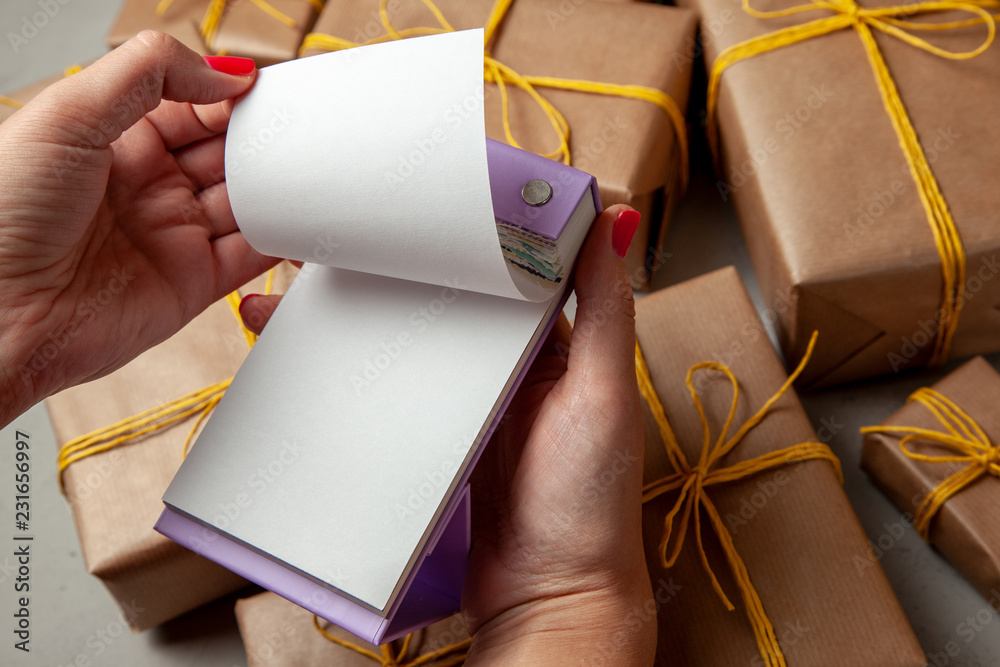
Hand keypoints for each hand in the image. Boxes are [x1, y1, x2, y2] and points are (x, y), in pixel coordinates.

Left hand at [0, 32, 275, 426]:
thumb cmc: (2, 218)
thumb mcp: (66, 114)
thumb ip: (148, 74)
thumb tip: (224, 72)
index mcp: (113, 140)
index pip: (190, 104)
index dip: (227, 93)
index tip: (264, 87)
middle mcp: (148, 186)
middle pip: (225, 151)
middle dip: (260, 138)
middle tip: (296, 127)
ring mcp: (173, 234)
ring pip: (247, 200)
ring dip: (277, 184)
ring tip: (308, 168)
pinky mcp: (194, 283)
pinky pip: (253, 254)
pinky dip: (284, 237)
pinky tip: (302, 216)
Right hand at [239, 206, 654, 662]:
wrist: (547, 597)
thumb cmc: (591, 500)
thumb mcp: (604, 393)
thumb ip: (604, 308)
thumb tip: (618, 216)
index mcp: (558, 345)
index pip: (512, 269)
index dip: (474, 233)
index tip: (426, 197)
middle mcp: (513, 366)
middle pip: (453, 302)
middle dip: (404, 270)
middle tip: (346, 238)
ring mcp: (471, 402)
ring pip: (418, 341)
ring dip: (371, 315)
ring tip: (308, 289)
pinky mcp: (436, 437)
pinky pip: (399, 391)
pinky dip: (365, 370)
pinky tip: (321, 355)